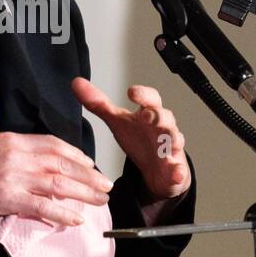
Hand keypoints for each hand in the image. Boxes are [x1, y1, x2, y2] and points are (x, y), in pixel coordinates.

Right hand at [0, 132, 112, 227]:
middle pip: (62, 163)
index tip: (89, 165)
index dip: (76, 155)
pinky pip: (43, 206)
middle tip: (105, 185)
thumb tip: (42, 166)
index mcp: (13, 140)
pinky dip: (62, 213)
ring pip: (58, 183)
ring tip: (99, 201)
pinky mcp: (8, 198)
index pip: (53, 144)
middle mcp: (17, 155)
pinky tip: (76, 219)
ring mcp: (13, 176)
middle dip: (88, 175)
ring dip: (84, 193)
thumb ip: (17, 154)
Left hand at [71, 78, 190, 202]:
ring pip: (176, 140)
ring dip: (172, 140)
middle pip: (165, 118)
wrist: (157, 169)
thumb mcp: (117, 122)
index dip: (143, 94)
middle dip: (157, 116)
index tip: (131, 92)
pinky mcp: (175, 169)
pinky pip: (179, 171)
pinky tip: (176, 174)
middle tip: (147, 115)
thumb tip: (76, 83)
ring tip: (166, 141)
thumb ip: (99, 104)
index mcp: (149, 114)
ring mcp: (172, 149)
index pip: (150, 99)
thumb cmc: (139, 140)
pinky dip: (178, 172)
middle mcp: (163, 128)